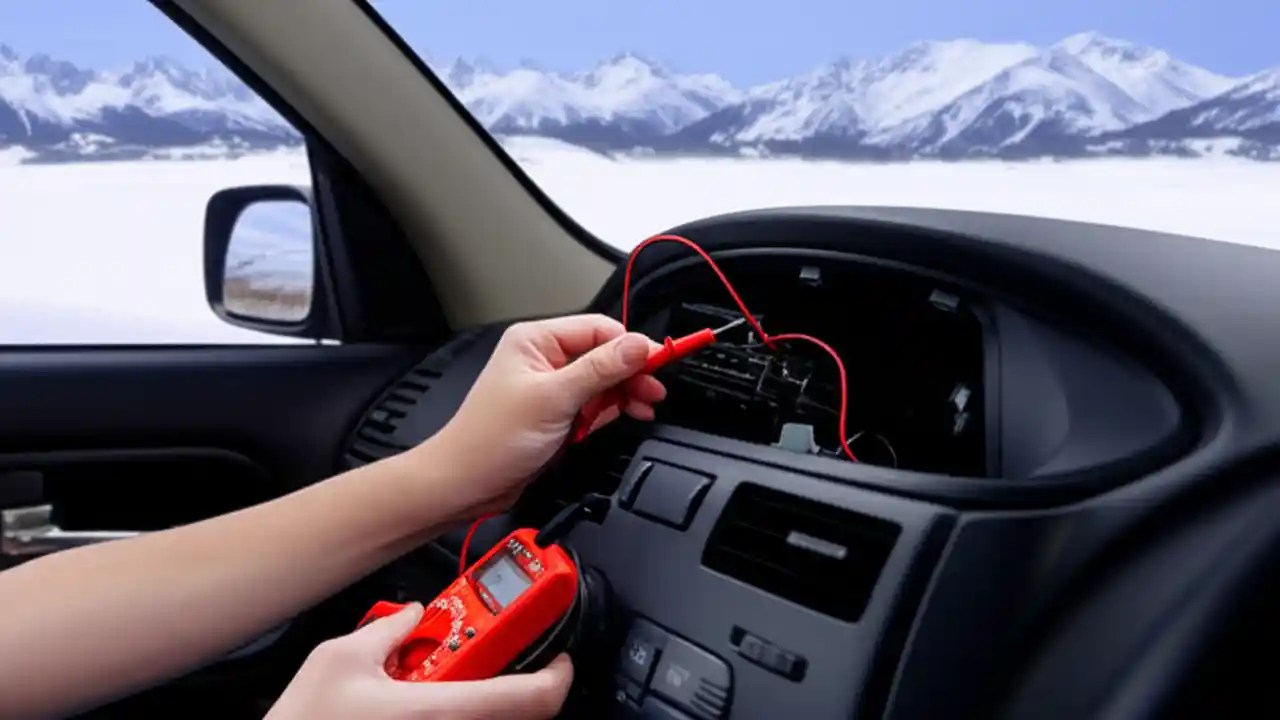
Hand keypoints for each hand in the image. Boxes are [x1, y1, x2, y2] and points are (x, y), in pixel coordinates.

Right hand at [266, 604, 573, 719]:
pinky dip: (457, 713)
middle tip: (489, 655)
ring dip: (482, 698)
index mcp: (439, 711)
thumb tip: (409, 616)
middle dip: (510, 677)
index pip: (533, 698)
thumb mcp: (339, 659)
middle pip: (516, 711)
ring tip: (443, 677)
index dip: (559, 674)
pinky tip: (422, 703)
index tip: (558, 655)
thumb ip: (388, 630)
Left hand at [423, 314, 664, 517]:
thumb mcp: (554, 398)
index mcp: (535, 340)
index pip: (598, 329)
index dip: (631, 346)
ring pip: (602, 381)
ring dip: (625, 394)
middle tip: (654, 391)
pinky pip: (593, 404)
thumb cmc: (490, 440)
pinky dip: (611, 411)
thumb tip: (638, 345)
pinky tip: (626, 416)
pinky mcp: (556, 414)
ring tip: (644, 407)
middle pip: (604, 355)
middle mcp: (543, 358)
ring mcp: (550, 388)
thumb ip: (600, 369)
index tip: (658, 362)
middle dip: (631, 372)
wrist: (465, 484)